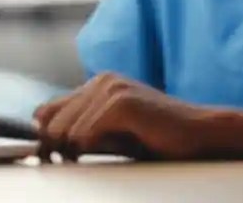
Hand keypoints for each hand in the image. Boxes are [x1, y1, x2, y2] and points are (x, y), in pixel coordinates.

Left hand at [33, 73, 215, 160]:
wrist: (199, 135)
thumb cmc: (158, 138)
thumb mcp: (111, 133)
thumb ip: (81, 128)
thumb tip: (43, 134)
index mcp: (97, 84)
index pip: (47, 110)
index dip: (45, 136)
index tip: (50, 157)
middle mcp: (101, 80)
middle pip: (50, 122)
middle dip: (57, 148)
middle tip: (73, 162)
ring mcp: (110, 88)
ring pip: (65, 131)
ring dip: (80, 150)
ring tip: (109, 151)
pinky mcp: (120, 102)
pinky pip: (84, 136)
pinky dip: (94, 148)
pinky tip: (119, 146)